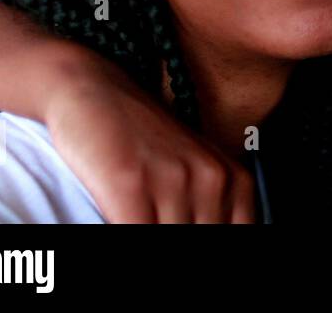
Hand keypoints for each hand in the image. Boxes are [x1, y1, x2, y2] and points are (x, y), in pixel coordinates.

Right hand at [43, 52, 254, 222]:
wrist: (93, 90)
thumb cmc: (138, 139)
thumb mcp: (190, 172)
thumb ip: (206, 210)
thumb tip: (208, 229)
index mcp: (235, 181)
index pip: (238, 235)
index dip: (209, 241)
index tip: (185, 227)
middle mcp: (212, 179)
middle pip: (201, 240)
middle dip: (177, 240)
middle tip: (154, 223)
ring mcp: (173, 180)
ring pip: (170, 241)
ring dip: (149, 239)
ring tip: (131, 221)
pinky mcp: (131, 183)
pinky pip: (134, 236)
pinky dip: (122, 236)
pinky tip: (113, 223)